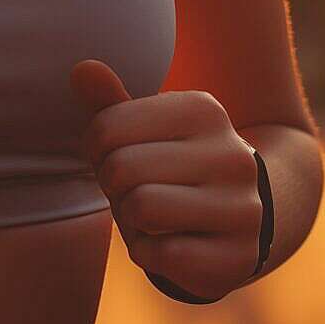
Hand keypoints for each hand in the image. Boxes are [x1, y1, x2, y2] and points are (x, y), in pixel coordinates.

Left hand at [69, 58, 263, 303]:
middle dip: (114, 187)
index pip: (106, 128)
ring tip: (152, 216)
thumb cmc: (171, 169)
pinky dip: (150, 254)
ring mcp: (242, 207)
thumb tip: (82, 68)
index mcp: (204, 110)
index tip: (121, 158)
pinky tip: (170, 244)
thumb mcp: (141, 133)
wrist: (236, 220)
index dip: (97, 152)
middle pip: (121, 168)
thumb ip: (109, 105)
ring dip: (131, 221)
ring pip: (141, 208)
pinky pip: (162, 255)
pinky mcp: (239, 255)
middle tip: (135, 190)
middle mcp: (232, 153)